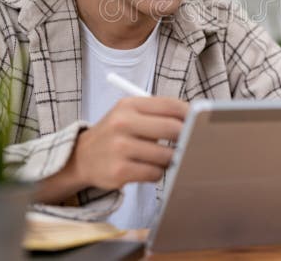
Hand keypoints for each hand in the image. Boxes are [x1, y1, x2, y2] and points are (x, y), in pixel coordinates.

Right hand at [70, 96, 188, 190]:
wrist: (81, 158)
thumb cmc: (115, 134)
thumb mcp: (129, 114)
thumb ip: (158, 114)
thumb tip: (194, 120)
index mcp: (129, 105)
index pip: (171, 105)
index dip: (190, 114)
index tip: (199, 122)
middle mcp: (122, 123)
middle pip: (172, 129)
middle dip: (186, 138)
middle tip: (190, 143)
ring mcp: (119, 148)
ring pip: (166, 156)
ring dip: (171, 160)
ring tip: (163, 158)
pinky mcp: (119, 171)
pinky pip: (154, 174)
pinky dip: (157, 173)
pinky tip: (148, 169)